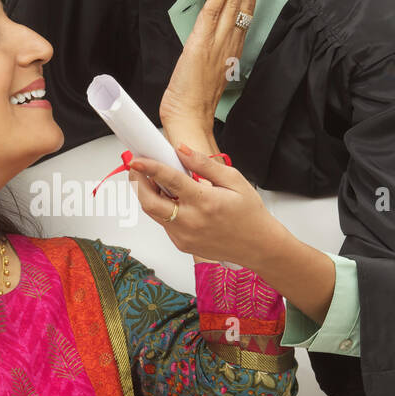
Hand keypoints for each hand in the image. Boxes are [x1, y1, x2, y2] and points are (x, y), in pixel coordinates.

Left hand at [128, 143, 284, 270]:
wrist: (258, 245)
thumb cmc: (249, 213)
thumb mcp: (234, 180)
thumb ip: (204, 164)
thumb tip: (182, 150)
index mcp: (204, 201)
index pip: (169, 180)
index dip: (149, 168)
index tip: (137, 160)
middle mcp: (190, 221)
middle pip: (149, 202)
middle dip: (138, 183)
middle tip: (137, 169)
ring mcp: (184, 236)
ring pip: (153, 213)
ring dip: (149, 195)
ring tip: (155, 181)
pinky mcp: (181, 244)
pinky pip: (164, 223)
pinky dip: (162, 209)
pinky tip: (173, 200)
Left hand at [159, 0, 264, 135]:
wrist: (188, 118)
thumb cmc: (195, 99)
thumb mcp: (209, 69)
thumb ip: (215, 50)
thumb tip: (214, 37)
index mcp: (232, 46)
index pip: (245, 7)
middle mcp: (230, 41)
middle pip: (246, 0)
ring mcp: (218, 42)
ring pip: (235, 2)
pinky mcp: (202, 44)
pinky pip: (215, 13)